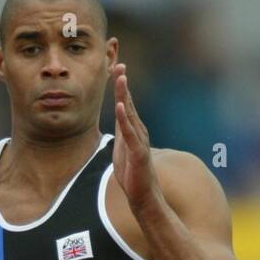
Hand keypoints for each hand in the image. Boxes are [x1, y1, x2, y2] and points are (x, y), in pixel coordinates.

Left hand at [111, 63, 159, 213]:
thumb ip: (121, 130)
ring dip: (125, 95)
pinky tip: (120, 106)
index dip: (120, 86)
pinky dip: (125, 119)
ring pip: (131, 114)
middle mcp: (139, 131)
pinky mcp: (138, 153)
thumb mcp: (122, 147)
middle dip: (123, 84)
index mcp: (133, 129)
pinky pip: (130, 133)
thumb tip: (118, 115)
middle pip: (129, 102)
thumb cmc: (132, 173)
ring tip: (120, 78)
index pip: (125, 103)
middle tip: (118, 63)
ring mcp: (140, 141)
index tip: (115, 66)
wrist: (143, 196)